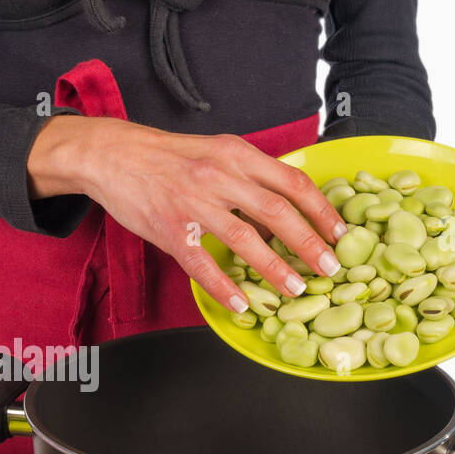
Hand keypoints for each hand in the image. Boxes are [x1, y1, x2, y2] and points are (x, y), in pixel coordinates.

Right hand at [28, 115, 346, 311]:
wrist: (113, 155)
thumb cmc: (167, 156)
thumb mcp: (216, 150)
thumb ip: (250, 172)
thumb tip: (289, 200)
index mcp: (236, 154)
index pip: (292, 182)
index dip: (322, 211)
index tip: (341, 234)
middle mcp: (219, 176)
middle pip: (278, 213)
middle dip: (310, 244)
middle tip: (330, 268)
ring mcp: (194, 204)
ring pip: (245, 241)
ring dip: (275, 269)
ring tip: (295, 289)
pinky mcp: (170, 230)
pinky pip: (202, 265)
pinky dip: (223, 287)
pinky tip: (240, 303)